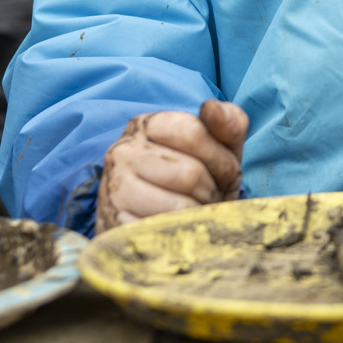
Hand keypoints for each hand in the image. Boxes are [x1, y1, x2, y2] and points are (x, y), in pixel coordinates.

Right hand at [97, 99, 247, 231]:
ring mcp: (114, 189)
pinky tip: (180, 231)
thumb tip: (213, 108)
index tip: (225, 173)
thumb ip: (228, 125)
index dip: (222, 158)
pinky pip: (167, 233)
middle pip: (191, 172)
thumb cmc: (193, 185)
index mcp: (146, 125)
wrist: (158, 232)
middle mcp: (122, 152)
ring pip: (181, 205)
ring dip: (201, 215)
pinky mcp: (115, 226)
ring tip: (196, 214)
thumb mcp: (218, 152)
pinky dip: (185, 235)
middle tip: (211, 199)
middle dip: (215, 191)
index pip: (193, 131)